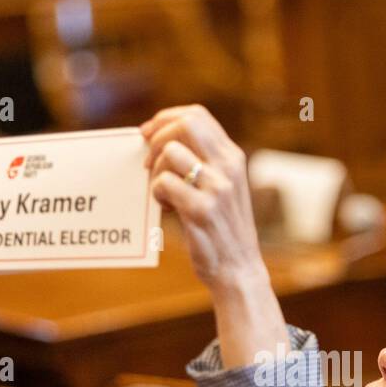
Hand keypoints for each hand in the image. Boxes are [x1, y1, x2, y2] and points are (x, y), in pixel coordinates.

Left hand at [142, 105, 288, 368]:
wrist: (238, 270)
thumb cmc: (222, 230)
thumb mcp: (222, 189)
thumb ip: (202, 164)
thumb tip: (159, 142)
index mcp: (233, 158)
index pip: (198, 115)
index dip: (166, 118)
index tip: (147, 134)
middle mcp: (229, 167)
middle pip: (186, 124)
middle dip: (157, 136)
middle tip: (146, 160)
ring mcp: (218, 188)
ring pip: (171, 152)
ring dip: (155, 170)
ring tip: (161, 191)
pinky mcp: (202, 210)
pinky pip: (164, 183)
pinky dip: (157, 194)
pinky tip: (166, 209)